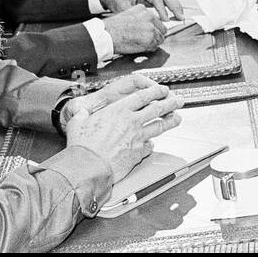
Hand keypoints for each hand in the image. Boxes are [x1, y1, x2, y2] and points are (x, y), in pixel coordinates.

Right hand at [64, 76, 182, 181]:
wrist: (88, 167)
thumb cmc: (83, 146)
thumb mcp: (78, 122)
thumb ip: (82, 115)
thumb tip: (80, 112)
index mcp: (119, 110)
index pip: (143, 96)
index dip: (156, 91)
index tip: (163, 89)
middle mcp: (132, 122)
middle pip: (158, 109)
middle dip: (170, 103)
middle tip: (178, 101)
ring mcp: (138, 137)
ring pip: (160, 126)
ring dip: (170, 121)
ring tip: (177, 118)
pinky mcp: (139, 152)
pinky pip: (150, 146)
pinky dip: (152, 144)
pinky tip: (153, 144)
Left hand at [100, 0, 183, 18]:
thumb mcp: (121, 7)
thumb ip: (133, 13)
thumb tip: (143, 23)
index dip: (162, 9)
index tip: (165, 19)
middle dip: (174, 7)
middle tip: (180, 17)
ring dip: (176, 6)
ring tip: (181, 17)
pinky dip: (172, 7)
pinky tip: (176, 14)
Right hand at [102, 4, 166, 54]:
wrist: (106, 35)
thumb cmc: (112, 27)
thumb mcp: (127, 15)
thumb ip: (140, 18)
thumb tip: (147, 26)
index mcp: (143, 9)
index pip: (156, 19)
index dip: (153, 28)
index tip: (149, 32)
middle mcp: (149, 17)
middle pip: (162, 28)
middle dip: (156, 35)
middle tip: (147, 40)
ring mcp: (151, 28)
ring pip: (160, 38)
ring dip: (153, 42)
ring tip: (142, 44)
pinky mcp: (150, 39)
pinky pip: (155, 46)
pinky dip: (150, 48)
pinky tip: (141, 47)